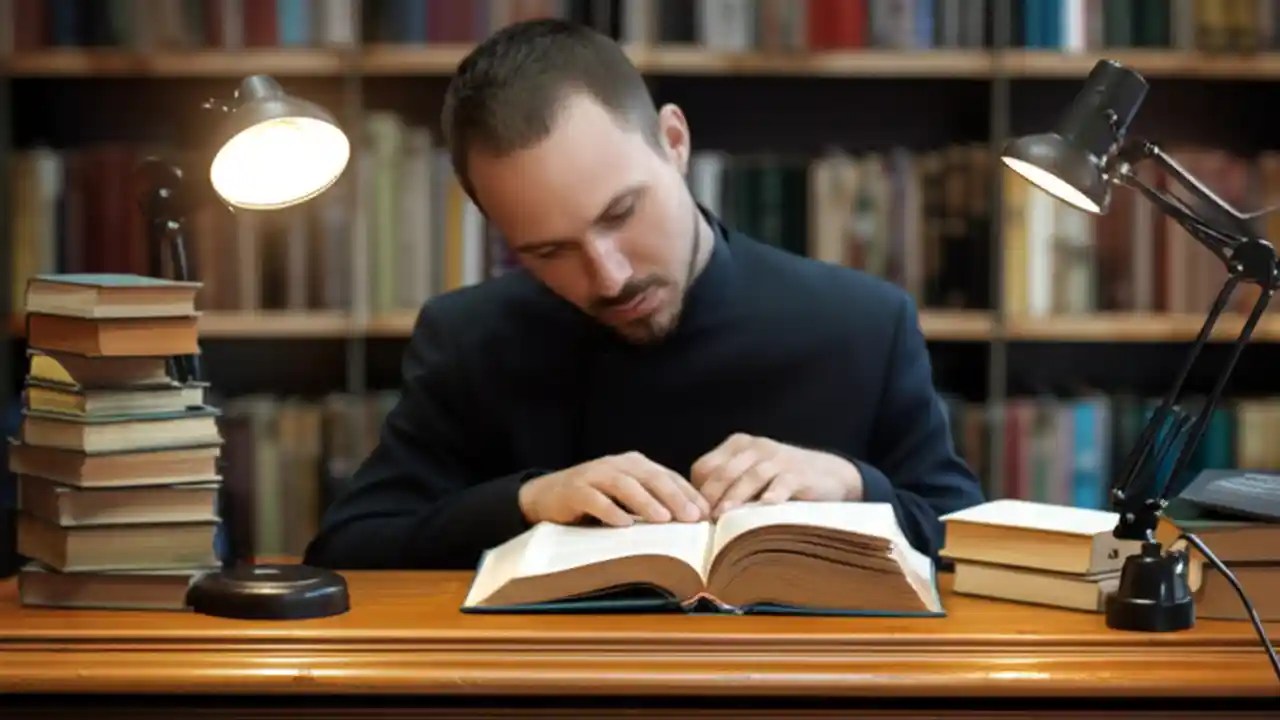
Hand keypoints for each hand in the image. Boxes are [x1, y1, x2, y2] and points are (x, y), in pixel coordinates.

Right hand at [518, 452, 709, 526]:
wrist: (547, 496)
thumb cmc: (595, 499)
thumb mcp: (627, 497)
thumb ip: (653, 502)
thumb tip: (691, 520)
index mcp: (634, 464)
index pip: (667, 476)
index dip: (688, 493)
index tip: (707, 513)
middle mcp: (617, 464)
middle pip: (650, 477)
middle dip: (674, 497)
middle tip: (692, 517)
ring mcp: (594, 475)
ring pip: (625, 485)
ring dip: (646, 502)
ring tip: (663, 519)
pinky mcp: (574, 490)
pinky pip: (594, 499)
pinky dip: (610, 511)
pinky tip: (623, 524)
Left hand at [690, 433, 862, 517]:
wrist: (828, 475)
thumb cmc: (780, 481)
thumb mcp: (750, 477)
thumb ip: (727, 487)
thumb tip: (695, 516)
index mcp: (738, 446)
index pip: (706, 466)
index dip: (696, 491)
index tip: (691, 516)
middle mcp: (756, 447)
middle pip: (725, 471)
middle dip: (711, 496)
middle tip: (700, 521)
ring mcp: (778, 459)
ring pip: (751, 476)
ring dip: (735, 496)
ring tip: (722, 516)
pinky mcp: (799, 473)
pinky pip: (783, 483)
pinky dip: (773, 494)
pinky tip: (765, 506)